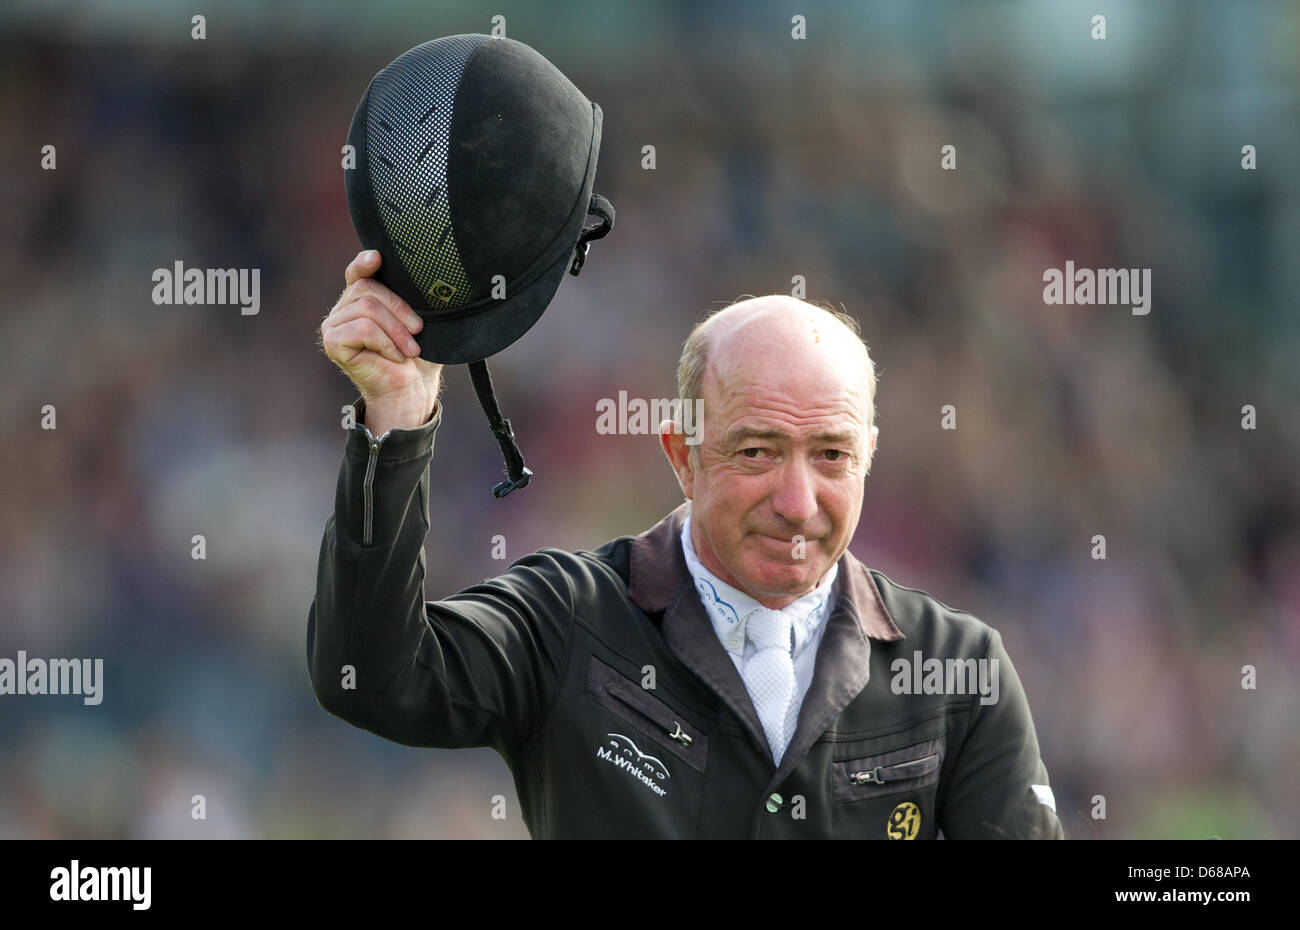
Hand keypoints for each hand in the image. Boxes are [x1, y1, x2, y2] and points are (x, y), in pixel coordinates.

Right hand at [319, 250, 441, 429]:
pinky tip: (394, 355)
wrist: (410, 390)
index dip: (365, 262)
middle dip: (400, 309)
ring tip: (409, 350)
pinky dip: (385, 342)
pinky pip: (363, 328)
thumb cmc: (416, 357)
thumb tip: (421, 270)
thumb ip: (409, 296)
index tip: (378, 257)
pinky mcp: (332, 342)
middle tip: (418, 332)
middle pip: (368, 289)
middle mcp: (343, 310)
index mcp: (361, 300)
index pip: (357, 273)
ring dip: (396, 331)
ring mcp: (333, 325)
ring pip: (367, 308)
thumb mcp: (417, 321)